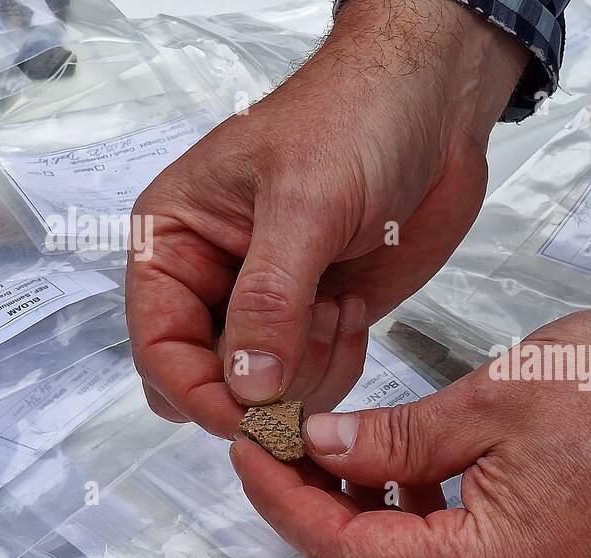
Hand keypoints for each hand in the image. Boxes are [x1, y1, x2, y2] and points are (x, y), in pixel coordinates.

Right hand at [127, 0, 527, 435]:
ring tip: (339, 300)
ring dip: (310, 369)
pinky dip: (339, 364)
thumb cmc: (353, 122)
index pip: (157, 347)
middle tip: (313, 332)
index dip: (197, 392)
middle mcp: (212, 282)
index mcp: (174, 241)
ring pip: (264, 393)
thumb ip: (269, 300)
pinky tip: (354, 304)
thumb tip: (245, 387)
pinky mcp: (319, 319)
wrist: (432, 108)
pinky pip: (315, 381)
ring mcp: (270, 306)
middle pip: (206, 383)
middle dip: (261, 386)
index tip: (251, 415)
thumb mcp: (304, 204)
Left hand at [229, 296, 590, 557]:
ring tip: (342, 450)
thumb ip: (397, 434)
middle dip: (316, 517)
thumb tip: (327, 445)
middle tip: (286, 452)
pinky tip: (406, 468)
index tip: (255, 452)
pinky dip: (418, 526)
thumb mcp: (494, 397)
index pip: (351, 554)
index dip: (286, 501)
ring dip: (365, 523)